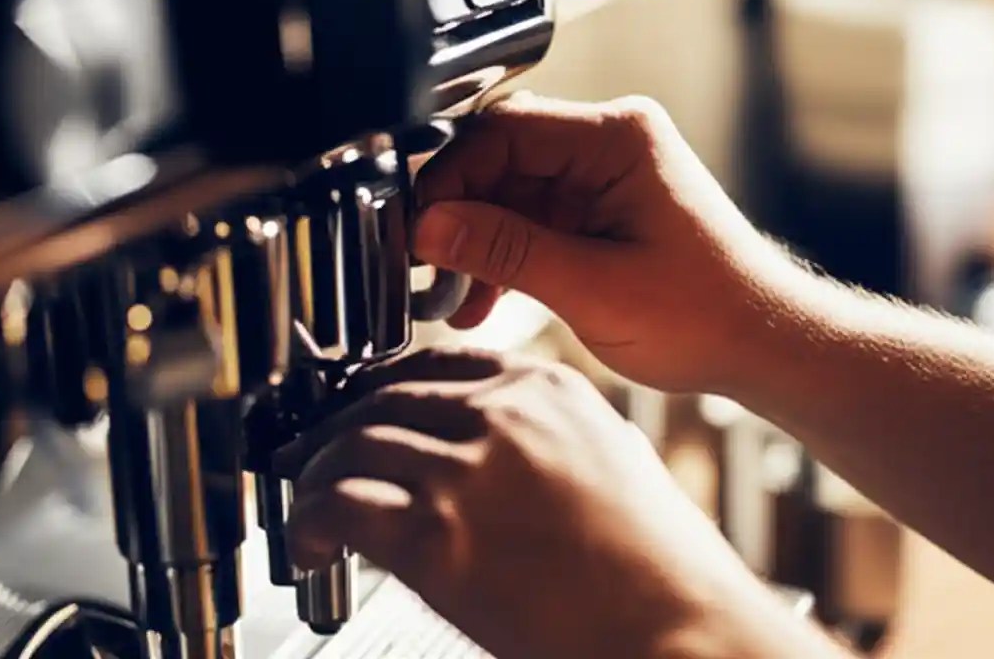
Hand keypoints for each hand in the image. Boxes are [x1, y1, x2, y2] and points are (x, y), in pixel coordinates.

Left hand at [277, 350, 841, 658]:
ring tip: (308, 507)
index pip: (432, 362)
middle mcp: (502, 416)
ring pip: (350, 444)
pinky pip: (338, 503)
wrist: (684, 630)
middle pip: (382, 397)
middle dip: (338, 429)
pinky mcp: (437, 536)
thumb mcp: (612, 461)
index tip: (360, 410)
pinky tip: (312, 545)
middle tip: (315, 457)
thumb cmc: (661, 565)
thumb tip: (490, 450)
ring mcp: (467, 471)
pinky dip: (309, 521)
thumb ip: (545, 437)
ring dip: (315, 476)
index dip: (380, 388)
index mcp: (546, 389)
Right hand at [413, 94, 800, 393]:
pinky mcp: (600, 210)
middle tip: (428, 270)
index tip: (419, 230)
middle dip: (460, 218)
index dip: (449, 180)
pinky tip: (484, 300)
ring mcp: (605, 176)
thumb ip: (505, 252)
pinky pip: (531, 220)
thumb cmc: (707, 314)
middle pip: (500, 160)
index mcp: (617, 137)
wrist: (763, 345)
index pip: (502, 130)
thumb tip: (431, 228)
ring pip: (509, 194)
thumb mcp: (593, 288)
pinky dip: (504, 257)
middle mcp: (610, 143)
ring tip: (456, 299)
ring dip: (478, 246)